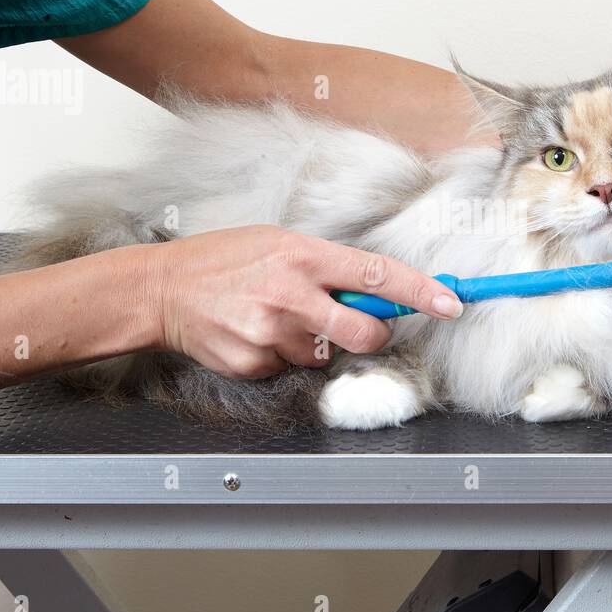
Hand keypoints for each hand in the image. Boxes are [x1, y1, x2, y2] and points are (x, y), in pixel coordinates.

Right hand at [148, 226, 462, 378]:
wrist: (160, 290)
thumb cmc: (223, 260)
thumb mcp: (277, 242)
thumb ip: (326, 266)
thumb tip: (374, 290)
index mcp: (302, 255)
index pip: (378, 275)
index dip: (421, 292)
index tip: (451, 302)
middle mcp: (291, 294)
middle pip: (365, 332)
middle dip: (371, 333)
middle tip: (354, 323)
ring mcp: (271, 333)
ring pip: (325, 355)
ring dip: (313, 343)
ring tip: (275, 317)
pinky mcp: (254, 363)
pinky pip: (290, 368)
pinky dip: (281, 356)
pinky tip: (255, 333)